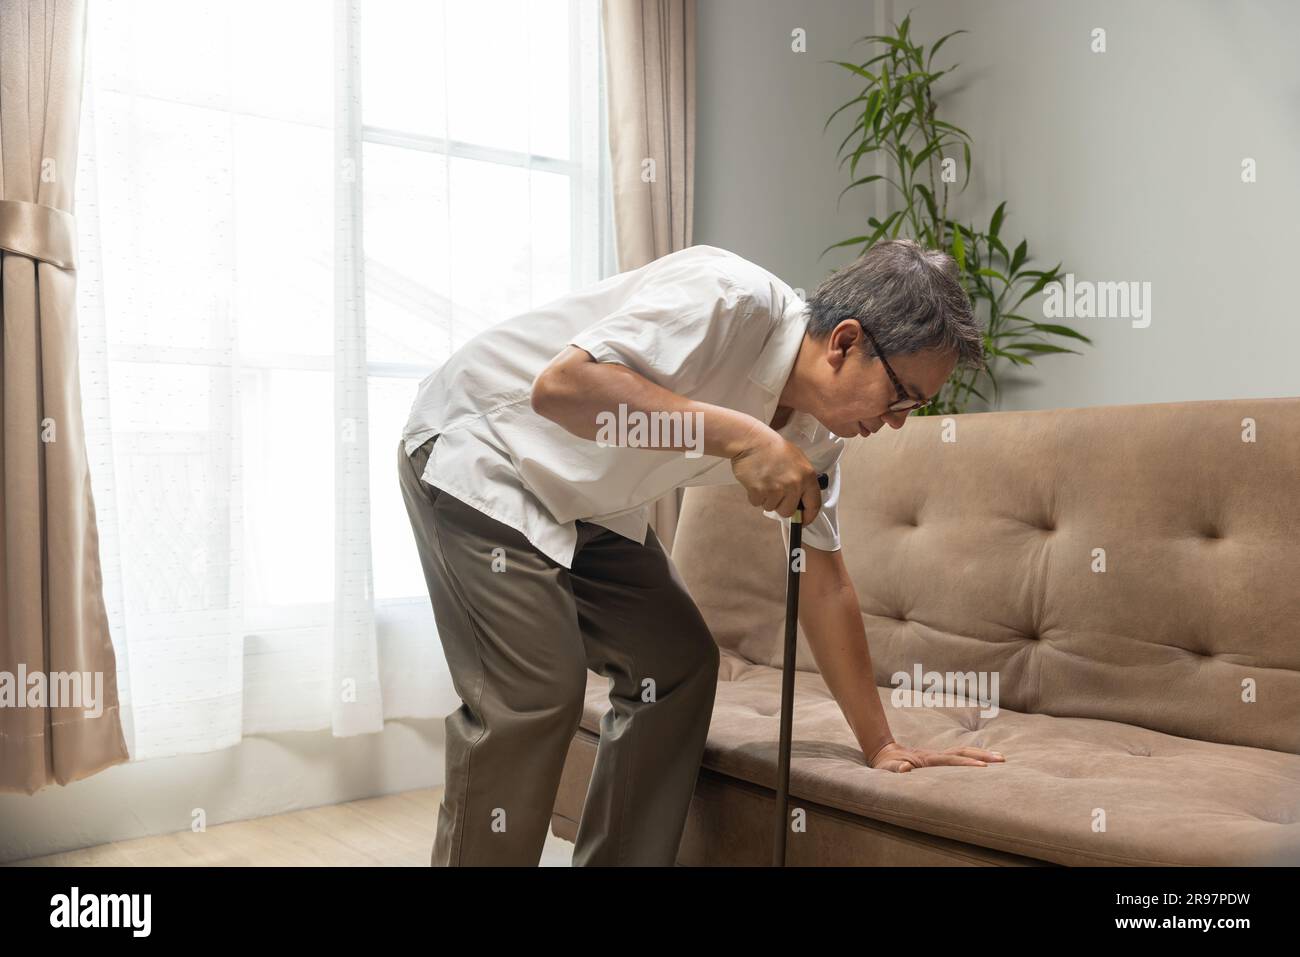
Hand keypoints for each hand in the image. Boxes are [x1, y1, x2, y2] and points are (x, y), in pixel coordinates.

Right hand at [729, 423, 821, 523]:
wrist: (752, 441)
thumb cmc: (774, 448)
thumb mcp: (797, 460)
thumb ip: (802, 480)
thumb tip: (800, 502)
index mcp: (807, 476)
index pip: (814, 505)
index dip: (807, 516)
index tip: (802, 521)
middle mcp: (794, 485)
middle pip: (788, 511)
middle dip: (780, 505)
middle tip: (774, 491)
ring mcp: (776, 489)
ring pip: (771, 507)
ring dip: (766, 498)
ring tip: (764, 480)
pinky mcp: (759, 491)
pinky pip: (757, 503)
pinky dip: (754, 495)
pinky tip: (755, 481)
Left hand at [867, 739, 1005, 772]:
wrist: (885, 752)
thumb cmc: (887, 765)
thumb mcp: (887, 769)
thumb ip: (895, 768)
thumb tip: (905, 768)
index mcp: (927, 759)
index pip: (951, 761)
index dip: (967, 763)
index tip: (984, 767)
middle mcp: (936, 755)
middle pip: (963, 752)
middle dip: (983, 755)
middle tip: (1002, 760)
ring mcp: (939, 755)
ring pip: (964, 751)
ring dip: (982, 753)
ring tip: (1002, 758)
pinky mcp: (940, 758)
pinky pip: (960, 755)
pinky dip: (974, 755)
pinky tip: (986, 760)